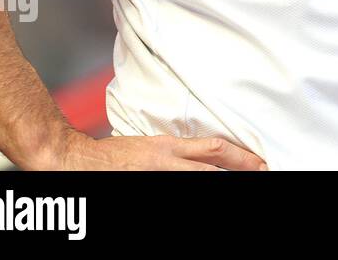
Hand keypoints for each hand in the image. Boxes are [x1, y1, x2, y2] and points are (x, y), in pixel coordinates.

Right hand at [37, 130, 267, 170]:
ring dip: (219, 184)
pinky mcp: (146, 186)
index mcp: (167, 147)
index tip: (259, 163)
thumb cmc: (111, 155)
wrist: (76, 161)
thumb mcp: (148, 145)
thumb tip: (201, 158)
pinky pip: (177, 192)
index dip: (240, 156)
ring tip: (240, 183)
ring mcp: (156, 177)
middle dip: (239, 171)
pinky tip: (210, 190)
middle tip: (261, 172)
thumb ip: (174, 152)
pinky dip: (195, 193)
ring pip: (199, 182)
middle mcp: (166, 163)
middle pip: (212, 170)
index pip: (214, 149)